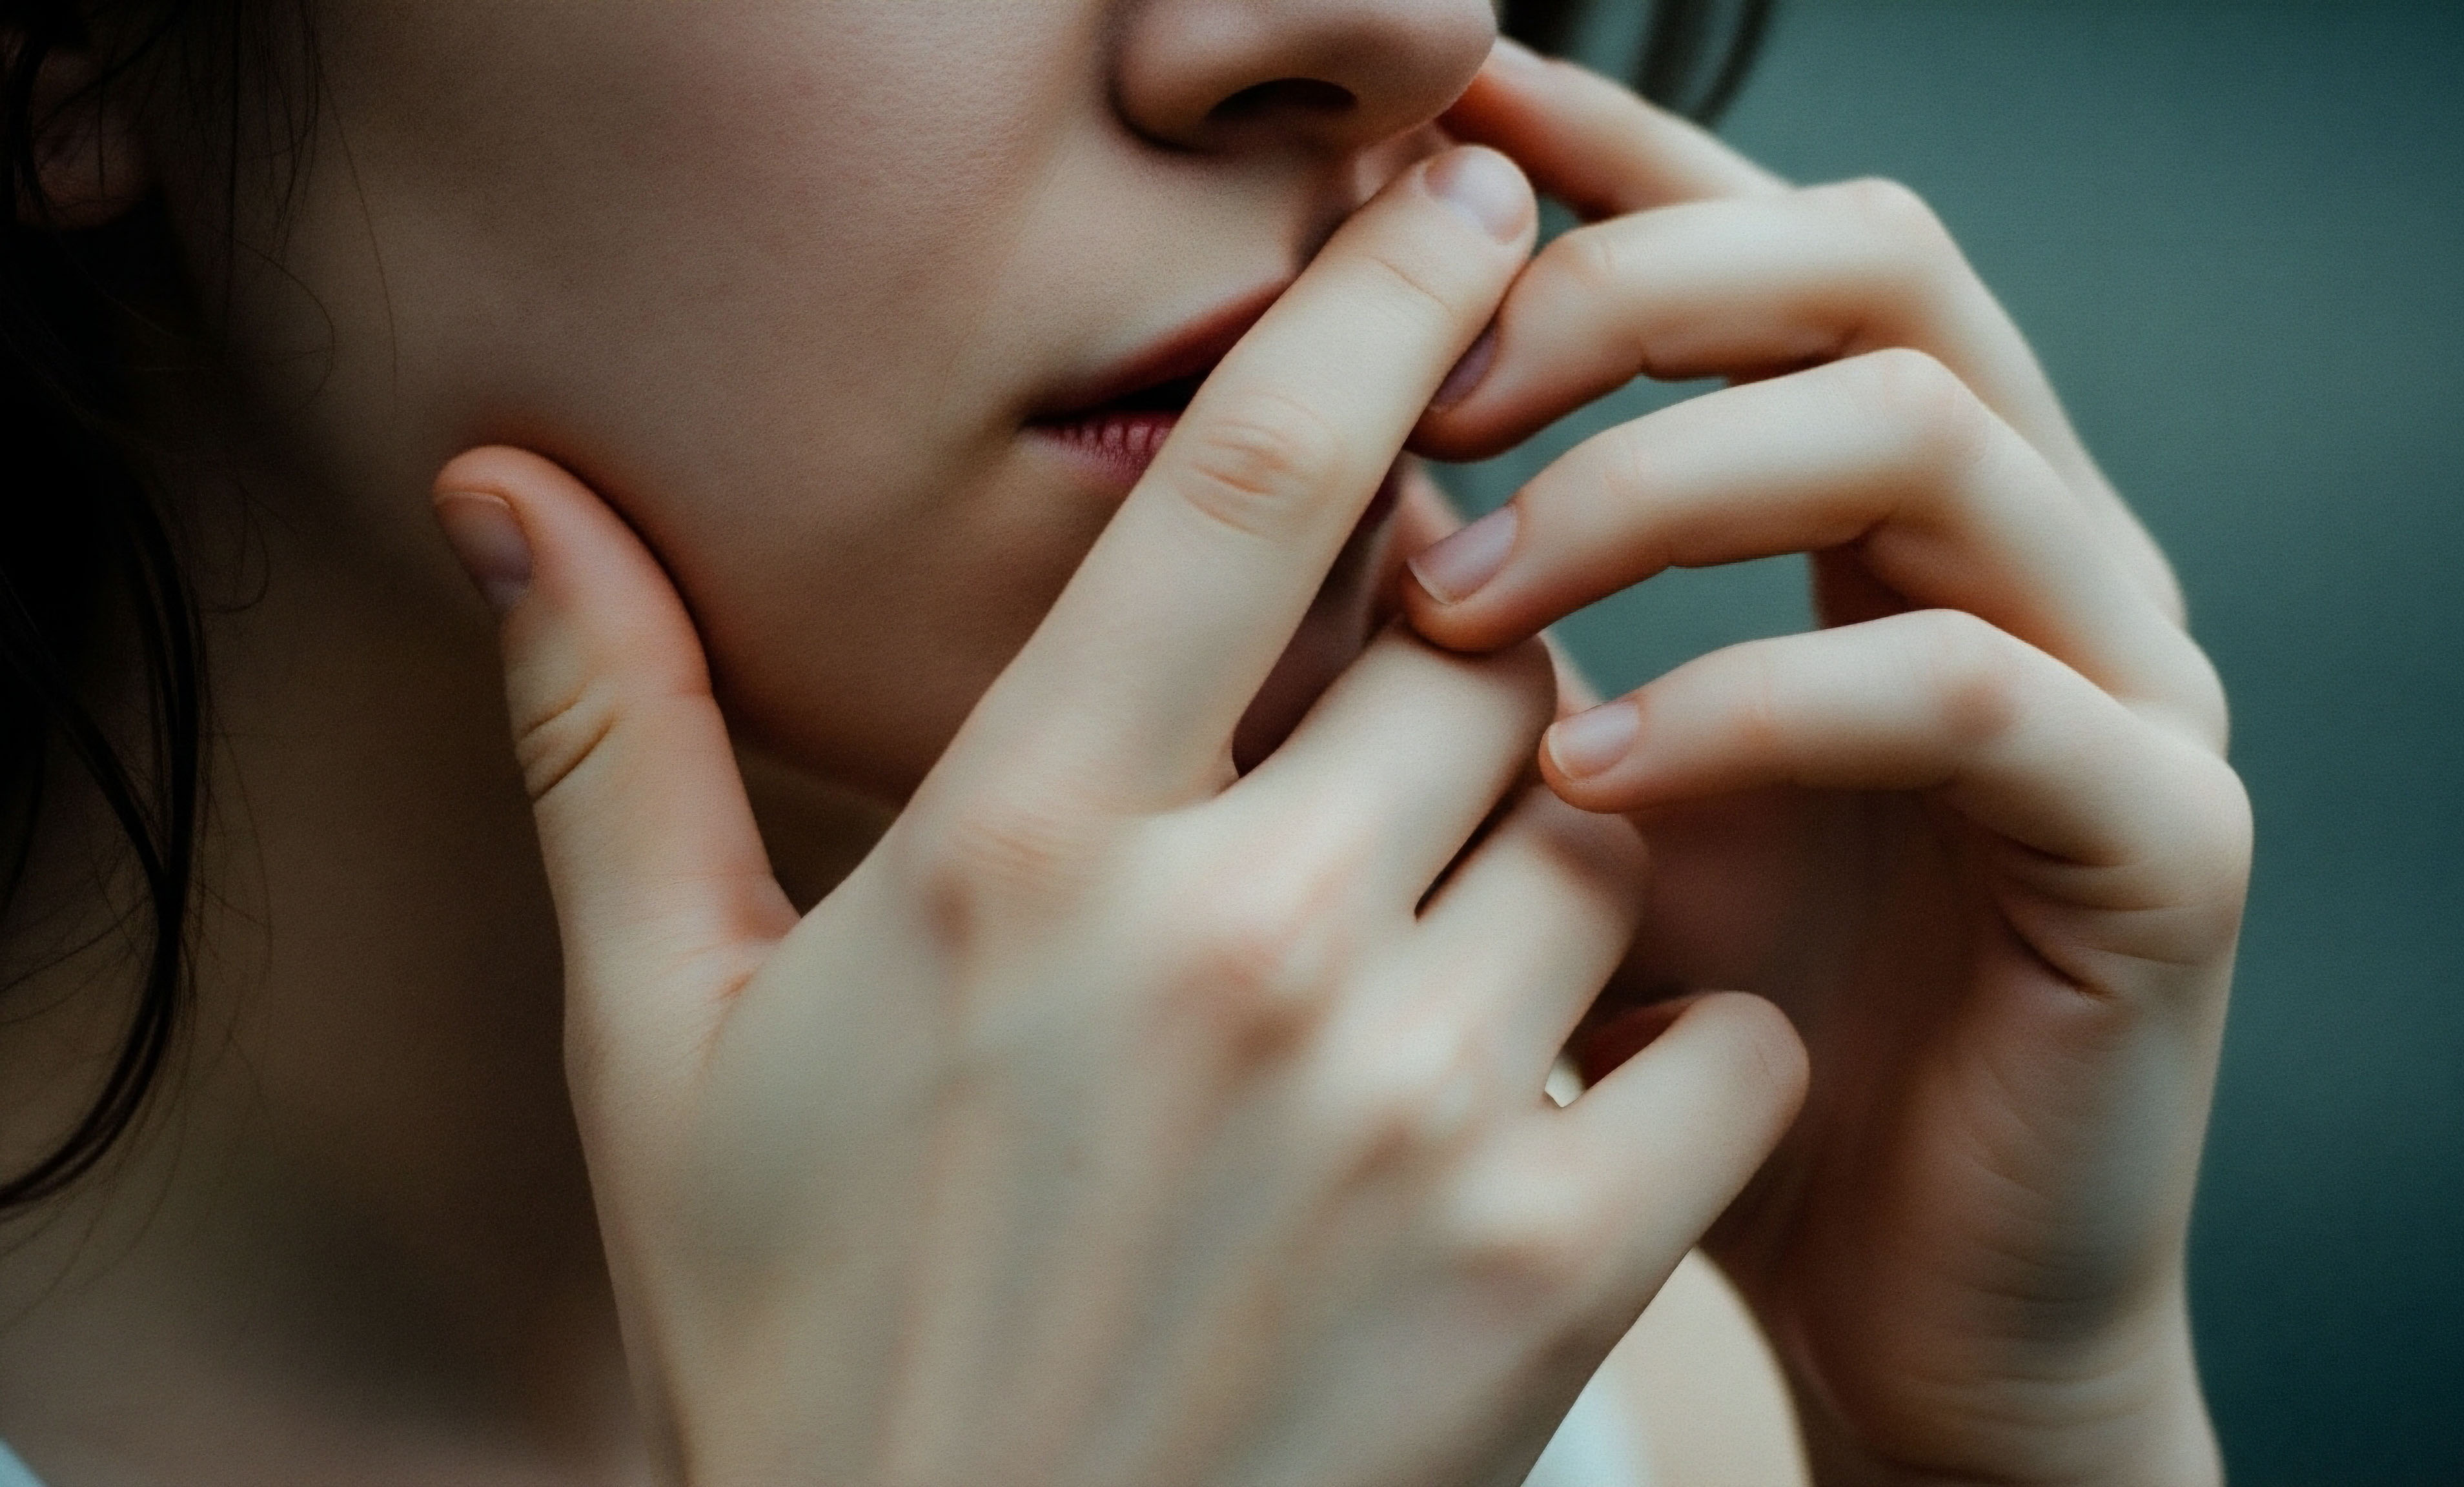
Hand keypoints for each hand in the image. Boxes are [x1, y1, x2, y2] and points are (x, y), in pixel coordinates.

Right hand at [429, 145, 1804, 1486]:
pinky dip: (1683, 1045)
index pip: (1249, 475)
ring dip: (1549, 865)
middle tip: (1385, 770)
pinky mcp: (1548, 1268)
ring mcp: (1406, 1108)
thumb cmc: (803, 1346)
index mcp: (1018, 848)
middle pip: (1474, 648)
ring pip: (1605, 830)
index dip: (1381, 295)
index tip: (1467, 195)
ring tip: (1425, 976)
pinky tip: (1546, 1110)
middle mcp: (1230, 944)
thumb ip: (612, 738)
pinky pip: (1727, 1033)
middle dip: (1459, 670)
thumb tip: (506, 488)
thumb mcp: (661, 1043)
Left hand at [1408, 46, 2246, 1486]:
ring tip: (1460, 597)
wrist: (1899, 1306)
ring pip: (1924, 437)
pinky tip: (1590, 774)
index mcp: (1913, 512)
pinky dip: (1762, 707)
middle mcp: (2044, 549)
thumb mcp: (1568, 794)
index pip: (1779, 247)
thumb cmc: (1719, 1046)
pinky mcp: (2166, 839)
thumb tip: (1312, 466)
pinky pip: (1973, 695)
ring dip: (1662, 481)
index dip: (1624, 155)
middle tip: (1426, 387)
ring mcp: (2128, 680)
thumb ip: (1489, 626)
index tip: (1439, 130)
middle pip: (1876, 269)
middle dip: (1632, 287)